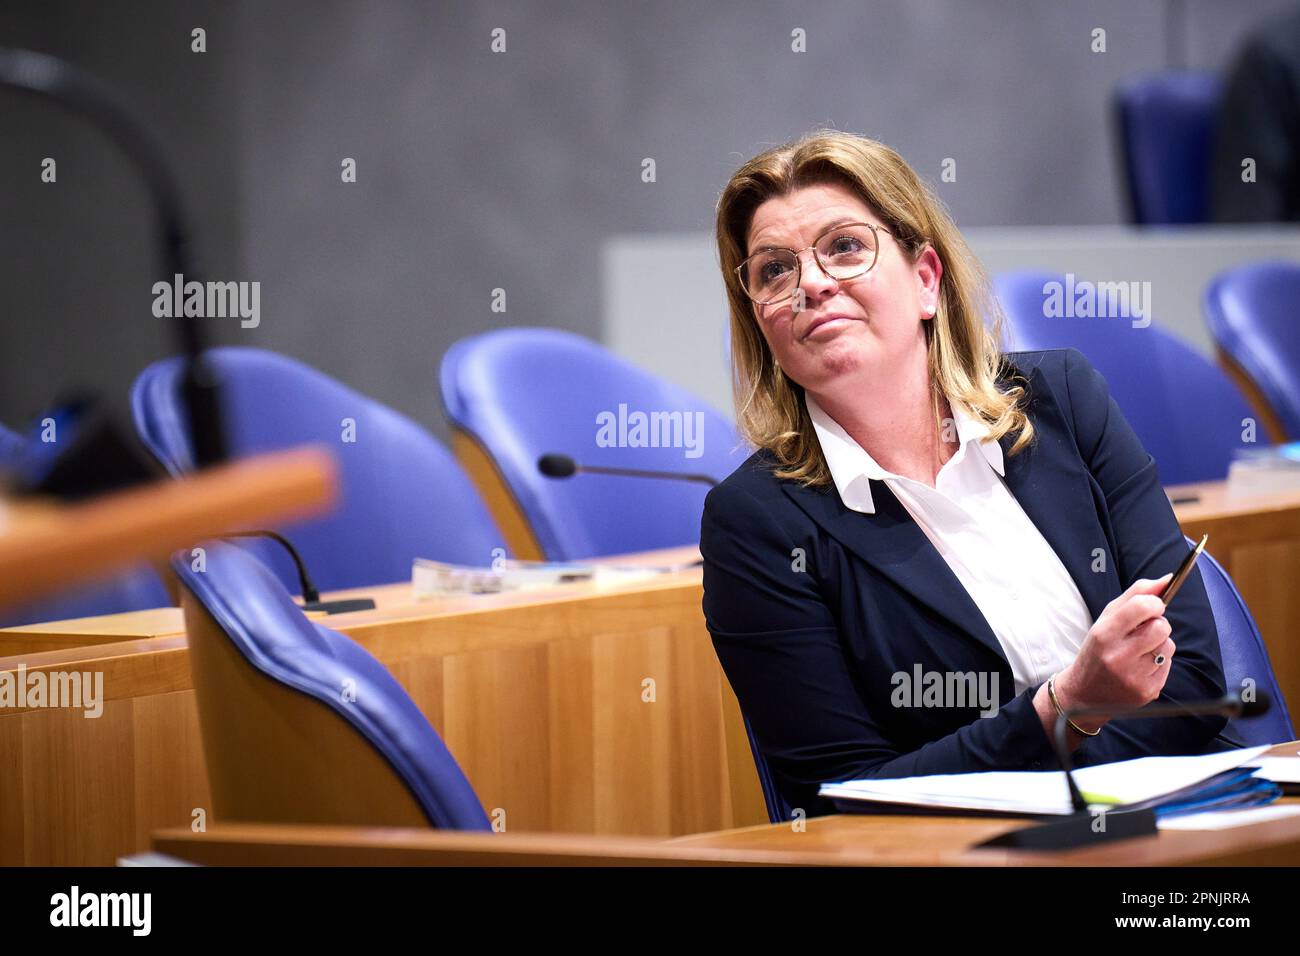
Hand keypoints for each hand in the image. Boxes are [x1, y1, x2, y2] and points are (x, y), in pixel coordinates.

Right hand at [1052, 573, 1175, 733]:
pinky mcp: (1147, 692)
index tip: (1152, 606)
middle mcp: (1118, 656)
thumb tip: (1168, 578)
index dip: (1154, 603)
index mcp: (1103, 634)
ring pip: (1168, 646)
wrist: (1083, 693)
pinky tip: (1140, 667)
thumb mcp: (1105, 619)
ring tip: (1139, 651)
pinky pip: (1168, 665)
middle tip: (1142, 631)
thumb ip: (1135, 595)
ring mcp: (1134, 677)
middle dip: (1158, 624)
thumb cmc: (1097, 649)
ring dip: (1159, 644)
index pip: (1142, 607)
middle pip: (1161, 627)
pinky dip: (1159, 662)